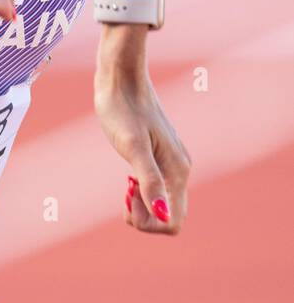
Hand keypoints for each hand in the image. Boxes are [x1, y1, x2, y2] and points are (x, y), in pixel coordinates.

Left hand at [93, 70, 191, 233]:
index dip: (149, 223)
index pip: (173, 221)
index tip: (130, 198)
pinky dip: (140, 194)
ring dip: (141, 205)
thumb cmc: (123, 109)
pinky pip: (156, 191)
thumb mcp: (132, 146)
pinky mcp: (160, 159)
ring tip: (126, 184)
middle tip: (125, 190)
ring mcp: (171, 165)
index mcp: (177, 171)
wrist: (122, 79)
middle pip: (169, 217)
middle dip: (144, 216)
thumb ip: (149, 180)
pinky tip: (128, 177)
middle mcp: (180, 170)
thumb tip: (161, 212)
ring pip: (162, 205)